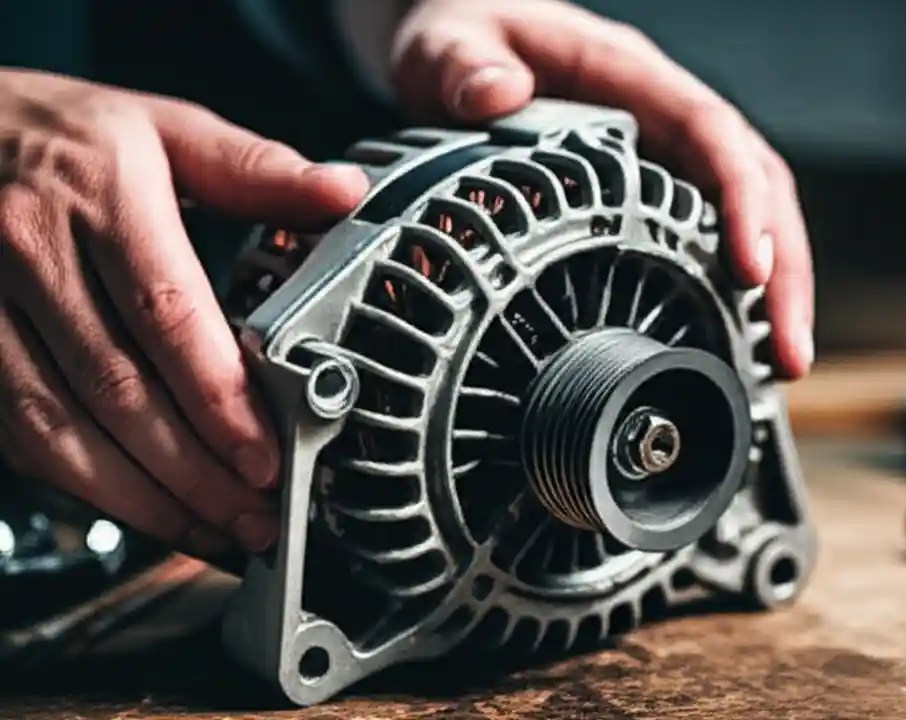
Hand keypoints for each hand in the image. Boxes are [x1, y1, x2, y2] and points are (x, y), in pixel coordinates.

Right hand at [0, 69, 368, 554]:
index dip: (218, 397)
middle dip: (194, 469)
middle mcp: (31, 250)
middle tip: (255, 516)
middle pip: (118, 386)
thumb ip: (255, 169)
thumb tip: (345, 192)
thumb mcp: (162, 127)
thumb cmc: (63, 134)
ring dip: (140, 495)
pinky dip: (83, 483)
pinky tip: (140, 508)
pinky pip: (18, 430)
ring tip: (211, 531)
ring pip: (59, 424)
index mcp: (100, 194)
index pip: (167, 314)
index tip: (265, 455)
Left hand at [392, 0, 813, 376]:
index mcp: (629, 75)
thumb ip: (462, 63)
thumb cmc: (466, 32)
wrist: (460, 38)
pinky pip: (706, 234)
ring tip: (779, 364)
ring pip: (746, 216)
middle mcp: (661, 115)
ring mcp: (663, 152)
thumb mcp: (446, 40)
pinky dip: (729, 290)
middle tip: (787, 350)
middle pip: (756, 186)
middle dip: (783, 271)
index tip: (750, 269)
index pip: (711, 132)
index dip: (740, 200)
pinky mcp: (649, 187)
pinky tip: (736, 342)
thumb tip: (493, 95)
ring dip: (771, 292)